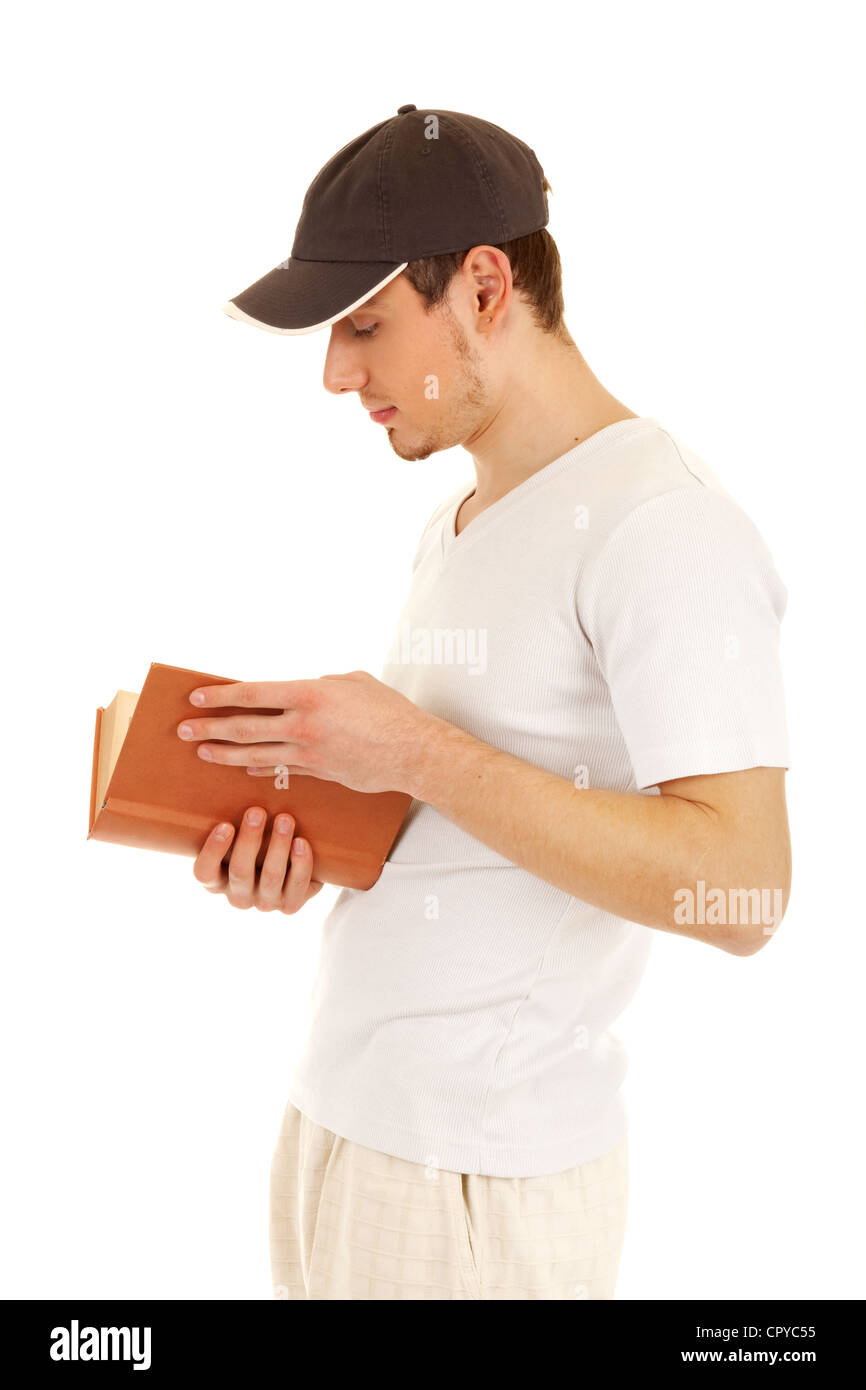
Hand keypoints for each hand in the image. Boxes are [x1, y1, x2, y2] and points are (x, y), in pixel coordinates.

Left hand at [177, 670, 438, 794]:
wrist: (412, 751)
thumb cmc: (388, 710)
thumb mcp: (352, 681)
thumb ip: (321, 684)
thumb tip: (305, 688)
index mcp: (308, 694)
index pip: (252, 694)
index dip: (220, 696)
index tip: (196, 697)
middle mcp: (302, 725)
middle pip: (244, 728)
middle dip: (209, 730)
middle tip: (183, 731)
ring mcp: (308, 754)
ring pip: (255, 756)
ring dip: (224, 755)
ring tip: (201, 754)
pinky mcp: (319, 774)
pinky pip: (280, 770)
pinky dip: (258, 768)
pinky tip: (242, 769)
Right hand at [193, 807, 323, 913]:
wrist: (295, 862)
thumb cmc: (257, 839)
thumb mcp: (239, 832)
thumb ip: (231, 817)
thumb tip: (222, 768)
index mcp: (216, 880)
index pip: (204, 872)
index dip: (213, 851)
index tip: (225, 824)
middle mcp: (238, 896)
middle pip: (240, 872)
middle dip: (250, 840)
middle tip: (257, 811)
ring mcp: (264, 903)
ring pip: (271, 877)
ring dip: (278, 846)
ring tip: (285, 818)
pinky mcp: (290, 905)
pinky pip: (297, 886)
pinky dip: (301, 864)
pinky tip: (302, 842)